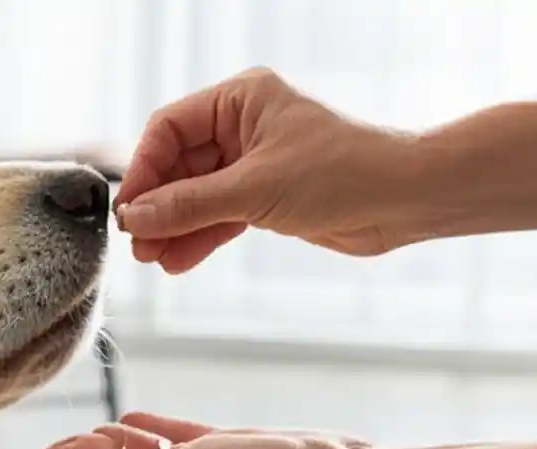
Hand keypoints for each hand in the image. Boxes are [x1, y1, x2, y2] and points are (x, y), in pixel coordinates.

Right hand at [116, 67, 420, 272]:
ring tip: (152, 257)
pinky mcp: (266, 197)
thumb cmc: (347, 172)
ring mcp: (254, 163)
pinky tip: (178, 259)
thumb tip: (136, 217)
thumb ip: (189, 205)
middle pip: (178, 166)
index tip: (129, 209)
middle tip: (137, 241)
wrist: (407, 200)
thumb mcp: (255, 189)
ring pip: (196, 196)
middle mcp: (244, 126)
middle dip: (158, 206)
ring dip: (174, 227)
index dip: (144, 169)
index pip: (169, 128)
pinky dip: (199, 237)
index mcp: (241, 99)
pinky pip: (218, 216)